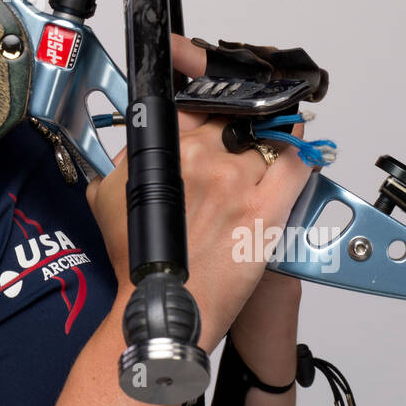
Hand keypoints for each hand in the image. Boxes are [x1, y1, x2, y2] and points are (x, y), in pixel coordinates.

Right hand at [85, 34, 319, 353]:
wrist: (163, 306)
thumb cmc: (137, 261)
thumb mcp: (105, 195)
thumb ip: (125, 157)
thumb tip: (141, 138)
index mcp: (167, 149)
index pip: (195, 101)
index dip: (205, 98)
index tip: (212, 102)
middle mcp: (204, 159)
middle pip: (233, 116)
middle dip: (236, 120)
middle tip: (236, 135)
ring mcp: (239, 184)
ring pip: (266, 136)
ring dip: (268, 136)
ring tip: (267, 145)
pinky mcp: (267, 213)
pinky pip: (296, 167)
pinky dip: (299, 154)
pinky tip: (296, 154)